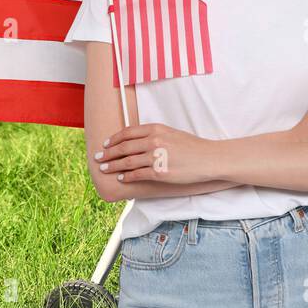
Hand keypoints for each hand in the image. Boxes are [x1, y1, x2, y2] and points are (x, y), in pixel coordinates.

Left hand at [93, 123, 216, 185]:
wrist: (209, 159)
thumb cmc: (193, 147)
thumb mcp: (172, 133)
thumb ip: (154, 135)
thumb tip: (137, 141)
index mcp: (156, 129)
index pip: (128, 133)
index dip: (114, 139)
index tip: (105, 144)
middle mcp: (154, 141)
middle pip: (124, 147)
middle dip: (108, 153)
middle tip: (98, 158)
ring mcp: (156, 157)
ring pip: (127, 162)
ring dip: (113, 166)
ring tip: (105, 169)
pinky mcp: (159, 172)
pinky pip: (137, 175)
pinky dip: (127, 177)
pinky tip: (122, 178)